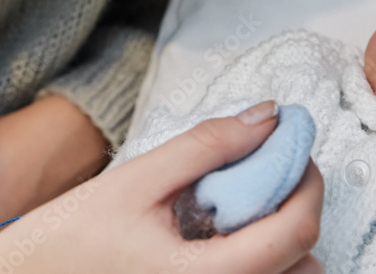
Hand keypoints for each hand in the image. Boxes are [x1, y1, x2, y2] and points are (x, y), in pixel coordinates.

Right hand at [0, 100, 324, 273]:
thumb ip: (208, 146)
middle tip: (266, 174)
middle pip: (304, 265)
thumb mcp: (138, 180)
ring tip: (237, 209)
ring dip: (279, 240)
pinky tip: (219, 237)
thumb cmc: (67, 240)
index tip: (295, 150)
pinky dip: (255, 258)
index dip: (308, 182)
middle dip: (296, 210)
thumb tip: (268, 117)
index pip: (295, 233)